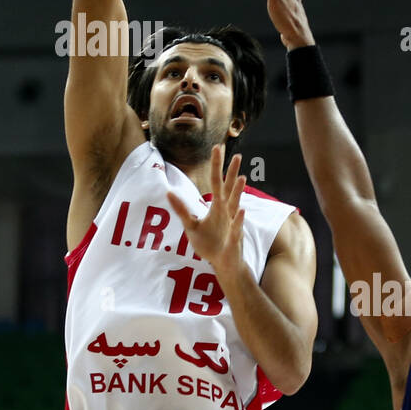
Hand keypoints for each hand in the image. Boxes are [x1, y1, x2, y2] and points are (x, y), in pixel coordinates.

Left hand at [166, 146, 246, 280]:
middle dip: (231, 172)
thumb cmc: (209, 242)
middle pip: (228, 188)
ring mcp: (232, 223)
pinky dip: (239, 220)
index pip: (216, 181)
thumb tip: (168, 193)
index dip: (216, 165)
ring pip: (236, 204)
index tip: (217, 147)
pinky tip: (242, 211)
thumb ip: (182, 210)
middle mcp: (227, 211)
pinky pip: (236, 228)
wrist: (223, 262)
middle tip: (237, 154)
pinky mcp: (234, 238)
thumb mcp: (190, 225)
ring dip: (239, 192)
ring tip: (242, 177)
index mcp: (217, 206)